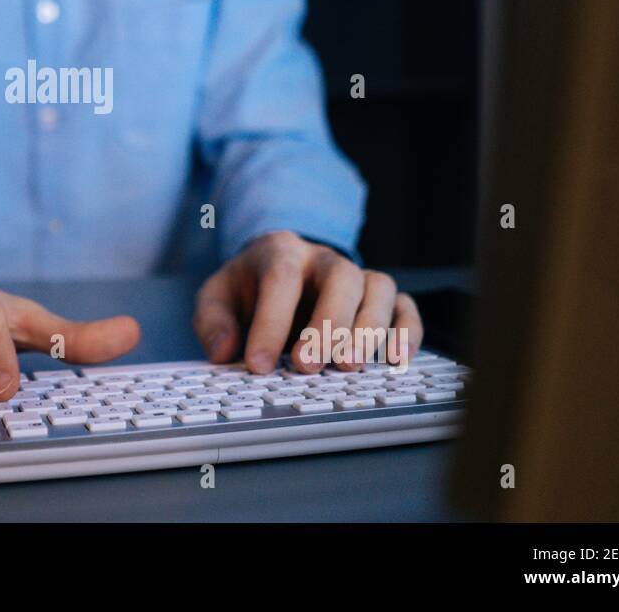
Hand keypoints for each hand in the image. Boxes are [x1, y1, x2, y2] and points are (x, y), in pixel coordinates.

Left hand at [193, 231, 421, 373]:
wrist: (277, 269)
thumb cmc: (248, 288)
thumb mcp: (217, 296)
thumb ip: (212, 321)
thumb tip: (223, 350)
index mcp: (280, 252)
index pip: (280, 279)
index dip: (271, 322)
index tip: (258, 365)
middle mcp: (324, 259)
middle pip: (340, 278)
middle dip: (327, 324)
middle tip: (309, 366)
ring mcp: (357, 275)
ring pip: (378, 288)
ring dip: (368, 329)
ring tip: (349, 367)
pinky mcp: (380, 297)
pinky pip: (405, 306)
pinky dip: (406, 332)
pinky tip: (396, 361)